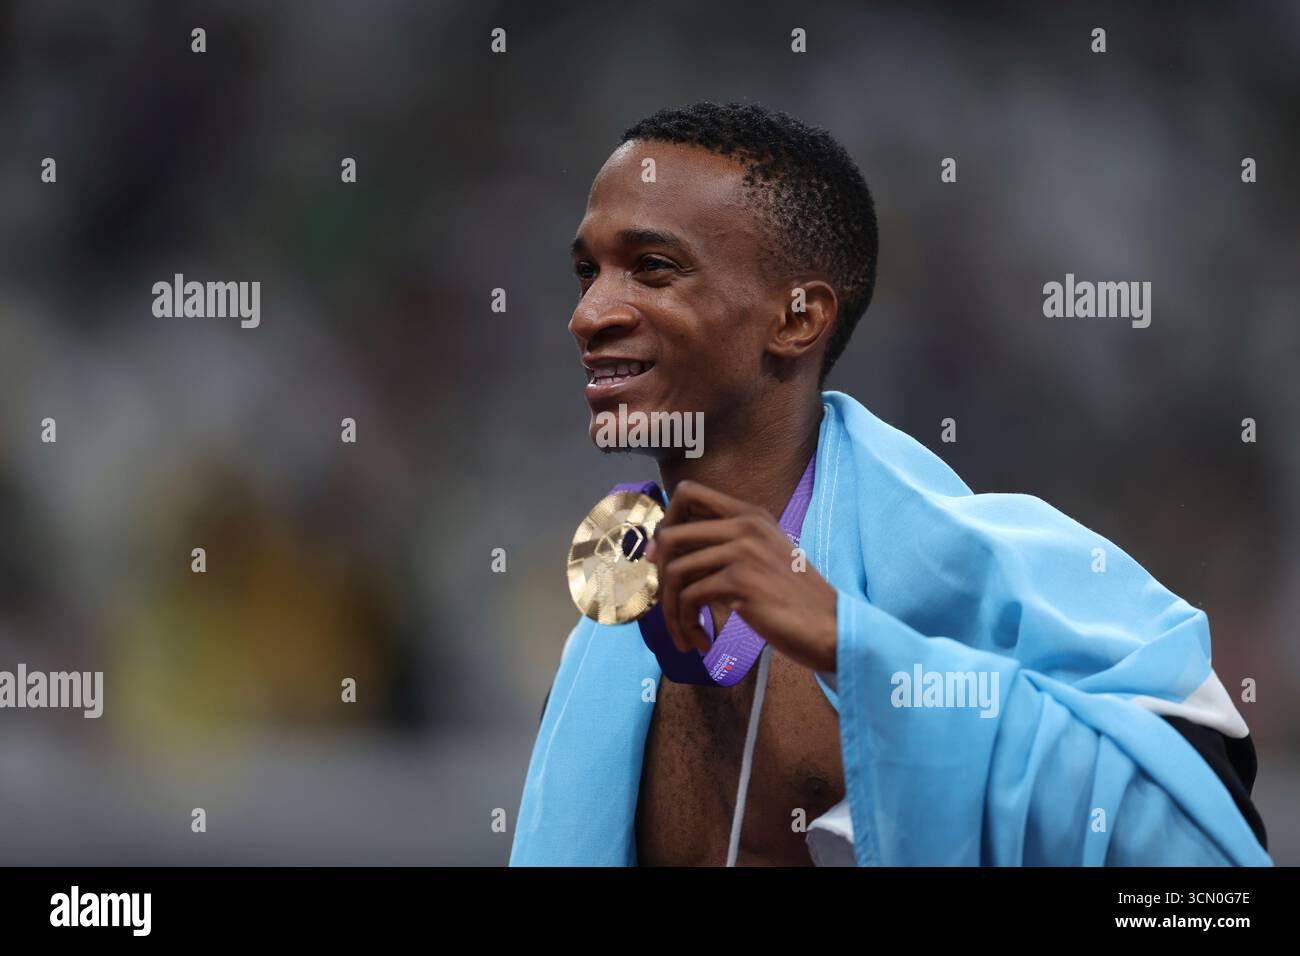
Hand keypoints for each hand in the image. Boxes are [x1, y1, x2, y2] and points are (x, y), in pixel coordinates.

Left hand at [644, 480, 838, 672]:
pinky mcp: (740, 581)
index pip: (688, 493)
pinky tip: (702, 642)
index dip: (665, 523)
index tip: (662, 557)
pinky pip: (689, 598)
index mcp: (750, 514)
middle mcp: (745, 525)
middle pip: (671, 535)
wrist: (830, 627)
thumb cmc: (793, 600)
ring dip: (671, 611)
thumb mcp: (762, 557)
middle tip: (668, 603)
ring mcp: (743, 550)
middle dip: (659, 575)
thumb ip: (725, 545)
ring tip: (686, 633)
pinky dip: (686, 624)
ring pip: (674, 571)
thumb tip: (666, 550)